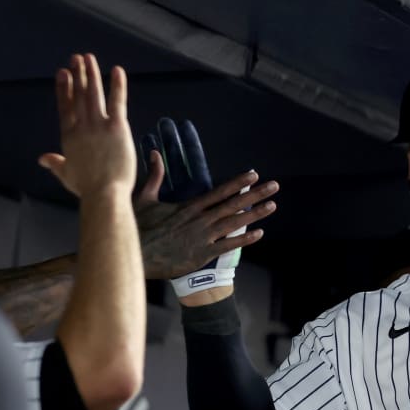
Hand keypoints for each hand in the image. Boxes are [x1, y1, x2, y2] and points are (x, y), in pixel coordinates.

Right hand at [40, 54, 135, 196]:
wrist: (104, 193)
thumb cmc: (87, 188)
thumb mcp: (66, 174)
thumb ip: (55, 163)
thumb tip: (42, 158)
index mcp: (69, 136)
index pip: (65, 107)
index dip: (64, 89)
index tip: (63, 73)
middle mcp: (81, 127)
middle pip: (78, 96)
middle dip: (77, 75)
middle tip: (76, 58)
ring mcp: (98, 125)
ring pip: (93, 94)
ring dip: (91, 74)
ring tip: (89, 58)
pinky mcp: (116, 128)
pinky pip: (117, 102)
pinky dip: (117, 85)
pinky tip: (117, 70)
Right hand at [134, 119, 278, 280]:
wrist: (136, 256)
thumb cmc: (139, 228)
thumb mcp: (144, 198)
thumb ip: (154, 176)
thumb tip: (155, 153)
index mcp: (189, 207)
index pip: (219, 191)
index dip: (238, 182)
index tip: (254, 174)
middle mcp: (200, 219)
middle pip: (233, 204)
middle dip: (255, 194)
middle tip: (274, 186)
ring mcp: (203, 237)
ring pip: (234, 223)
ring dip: (255, 214)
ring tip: (272, 206)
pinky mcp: (203, 255)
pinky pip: (228, 246)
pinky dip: (244, 239)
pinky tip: (259, 234)